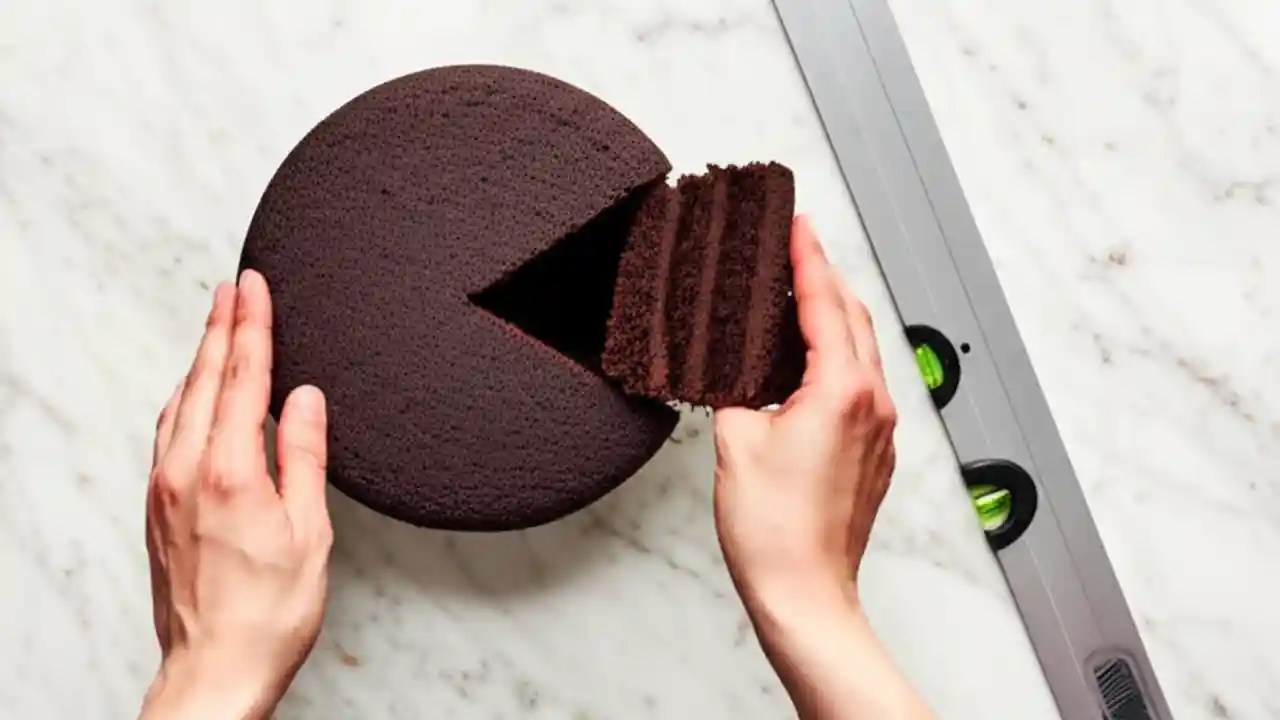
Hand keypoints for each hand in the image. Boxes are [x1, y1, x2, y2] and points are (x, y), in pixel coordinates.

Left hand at [141, 271, 332, 719]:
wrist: (215, 668)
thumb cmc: (269, 611)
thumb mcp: (309, 531)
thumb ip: (302, 455)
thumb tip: (303, 397)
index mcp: (229, 472)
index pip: (242, 378)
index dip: (251, 326)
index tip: (253, 286)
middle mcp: (185, 472)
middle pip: (204, 380)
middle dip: (221, 327)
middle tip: (232, 285)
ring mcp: (164, 488)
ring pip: (180, 403)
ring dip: (201, 358)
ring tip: (217, 325)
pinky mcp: (157, 507)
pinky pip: (167, 431)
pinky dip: (185, 398)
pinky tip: (195, 394)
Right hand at [714, 217, 929, 718]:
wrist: (804, 592)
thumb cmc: (773, 531)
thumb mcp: (735, 442)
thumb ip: (736, 393)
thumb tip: (738, 380)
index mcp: (841, 391)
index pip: (825, 304)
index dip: (809, 259)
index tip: (800, 225)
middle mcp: (872, 405)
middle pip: (854, 319)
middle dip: (827, 278)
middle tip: (800, 247)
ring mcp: (879, 430)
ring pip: (863, 351)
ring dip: (836, 315)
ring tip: (804, 292)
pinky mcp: (874, 453)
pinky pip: (863, 384)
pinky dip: (840, 354)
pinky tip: (813, 357)